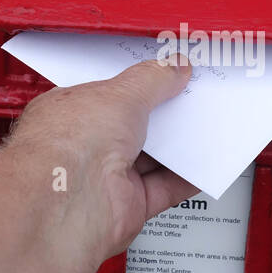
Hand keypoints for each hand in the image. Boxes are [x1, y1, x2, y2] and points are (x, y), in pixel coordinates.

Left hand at [5, 57, 196, 265]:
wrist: (66, 204)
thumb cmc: (68, 145)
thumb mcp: (120, 94)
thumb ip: (152, 79)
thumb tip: (173, 67)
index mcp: (70, 112)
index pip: (107, 94)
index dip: (137, 84)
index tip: (166, 75)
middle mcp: (84, 146)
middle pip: (132, 127)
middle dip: (162, 115)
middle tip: (192, 98)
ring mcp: (105, 178)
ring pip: (150, 159)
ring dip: (178, 146)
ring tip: (205, 125)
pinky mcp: (127, 206)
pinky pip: (164, 189)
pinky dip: (185, 179)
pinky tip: (202, 164)